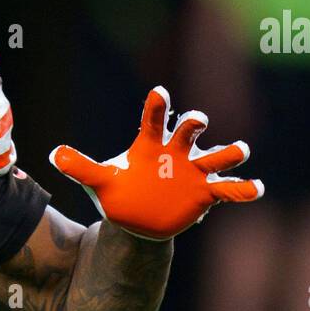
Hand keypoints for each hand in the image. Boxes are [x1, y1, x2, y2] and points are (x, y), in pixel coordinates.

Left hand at [49, 86, 262, 240]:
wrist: (138, 219)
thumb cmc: (120, 192)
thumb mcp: (99, 182)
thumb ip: (80, 167)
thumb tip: (54, 154)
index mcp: (150, 146)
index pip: (154, 121)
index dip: (157, 106)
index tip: (158, 91)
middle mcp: (176, 154)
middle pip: (188, 133)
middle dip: (193, 125)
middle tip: (197, 121)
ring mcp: (194, 173)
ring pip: (215, 157)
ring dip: (228, 153)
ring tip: (239, 150)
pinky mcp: (205, 194)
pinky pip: (227, 190)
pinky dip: (242, 188)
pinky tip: (256, 187)